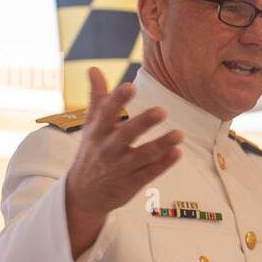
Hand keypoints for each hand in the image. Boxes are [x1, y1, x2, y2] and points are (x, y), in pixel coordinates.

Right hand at [65, 68, 182, 257]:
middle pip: (126, 135)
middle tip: (162, 111)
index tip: (130, 87)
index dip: (117, 100)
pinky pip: (149, 173)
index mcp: (97, 132)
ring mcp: (120, 168)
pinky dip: (163, 164)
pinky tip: (177, 153)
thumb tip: (93, 68)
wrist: (83, 194)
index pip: (106, 113)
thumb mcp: (91, 125)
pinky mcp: (131, 183)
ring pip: (142, 156)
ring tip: (179, 135)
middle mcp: (108, 149)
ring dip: (161, 145)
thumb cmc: (92, 152)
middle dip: (143, 123)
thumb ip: (97, 97)